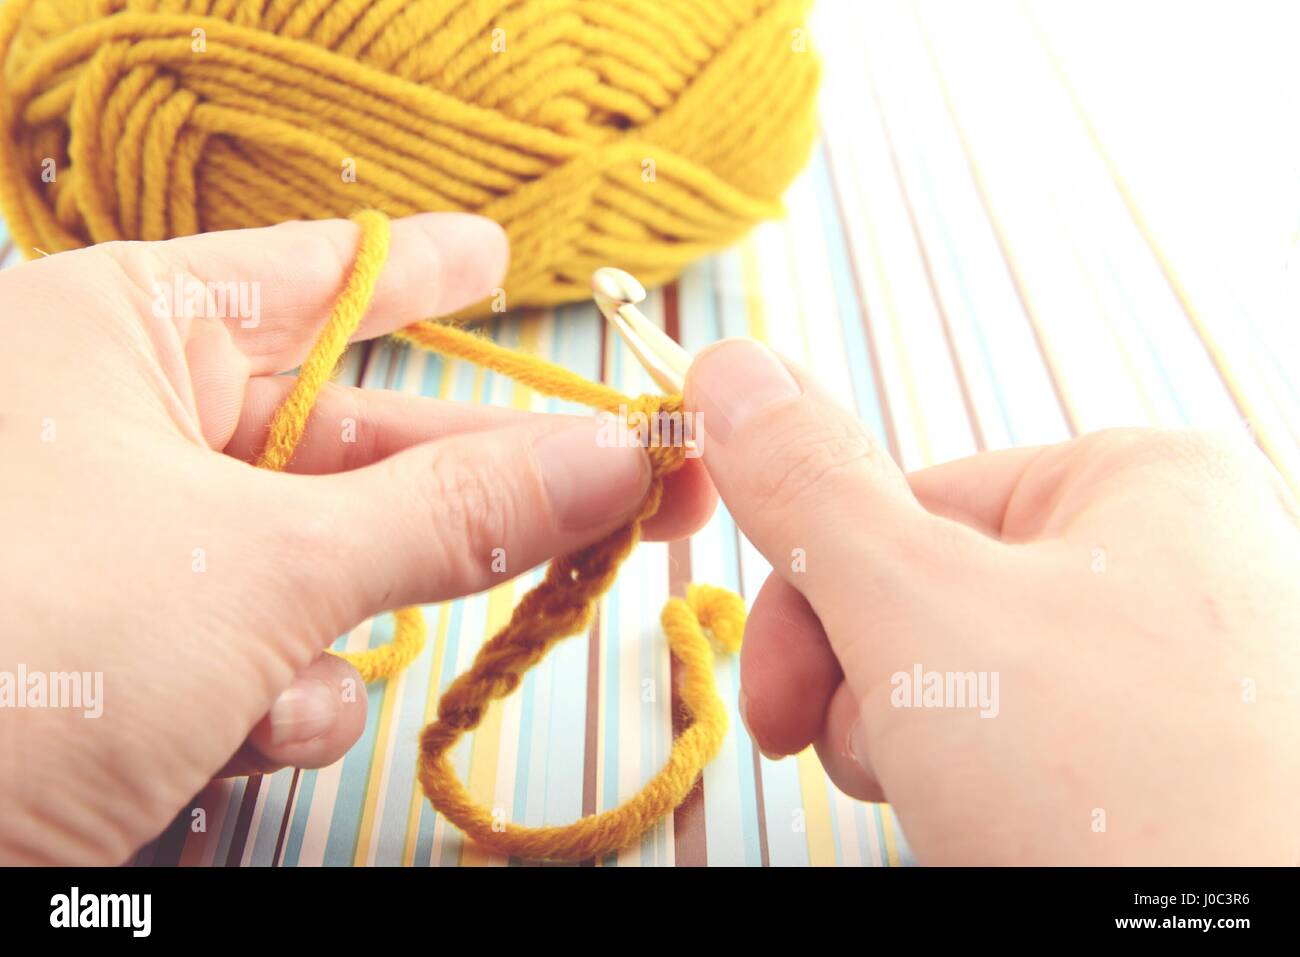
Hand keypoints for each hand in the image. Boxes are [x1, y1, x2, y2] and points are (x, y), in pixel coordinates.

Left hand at [0, 214, 715, 864]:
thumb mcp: (262, 567)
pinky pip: (261, 652)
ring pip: (315, 564)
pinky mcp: (129, 658)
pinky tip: (235, 736)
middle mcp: (118, 428)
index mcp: (118, 336)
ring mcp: (124, 549)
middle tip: (613, 476)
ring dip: (339, 628)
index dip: (417, 270)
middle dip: (462, 486)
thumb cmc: (19, 647)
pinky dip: (273, 700)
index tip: (495, 254)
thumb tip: (612, 454)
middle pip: (345, 441)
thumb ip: (451, 511)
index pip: (308, 277)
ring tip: (296, 678)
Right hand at [686, 338, 1299, 863]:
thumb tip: (729, 367)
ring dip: (918, 740)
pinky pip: (1040, 744)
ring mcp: (1192, 675)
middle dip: (869, 682)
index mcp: (1142, 483)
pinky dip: (986, 785)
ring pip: (978, 680)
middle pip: (937, 594)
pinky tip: (996, 831)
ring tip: (949, 806)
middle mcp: (1179, 562)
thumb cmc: (1117, 789)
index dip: (814, 600)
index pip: (907, 501)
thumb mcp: (922, 616)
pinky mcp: (1185, 769)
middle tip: (847, 757)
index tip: (772, 701)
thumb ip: (812, 492)